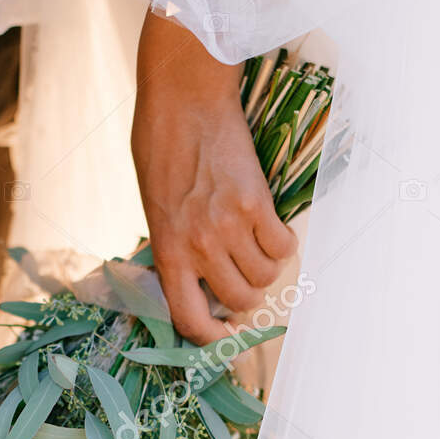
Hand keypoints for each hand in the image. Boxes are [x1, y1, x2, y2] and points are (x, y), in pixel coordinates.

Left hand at [131, 10, 296, 343]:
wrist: (183, 101)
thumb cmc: (162, 148)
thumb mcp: (155, 208)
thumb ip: (176, 247)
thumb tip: (201, 282)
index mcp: (167, 250)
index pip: (190, 319)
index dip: (212, 337)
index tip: (225, 333)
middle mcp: (199, 246)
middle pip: (241, 302)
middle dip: (247, 297)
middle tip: (245, 276)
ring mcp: (228, 226)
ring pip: (267, 277)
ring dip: (267, 268)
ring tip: (256, 244)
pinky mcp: (256, 203)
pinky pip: (284, 246)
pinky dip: (283, 242)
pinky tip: (272, 226)